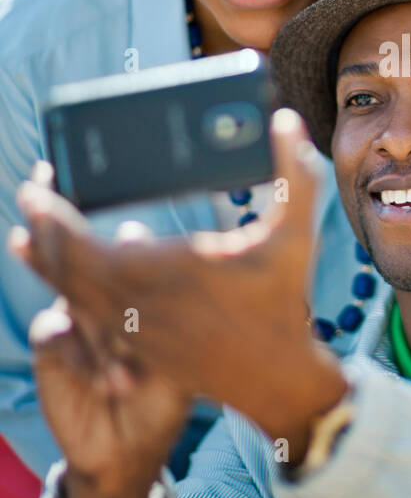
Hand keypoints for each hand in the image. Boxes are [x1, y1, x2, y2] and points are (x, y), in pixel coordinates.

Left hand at [11, 109, 347, 450]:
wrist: (275, 378)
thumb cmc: (281, 305)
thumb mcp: (296, 236)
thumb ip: (294, 176)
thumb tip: (285, 119)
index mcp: (167, 273)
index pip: (87, 246)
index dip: (55, 218)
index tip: (35, 189)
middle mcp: (141, 304)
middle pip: (67, 269)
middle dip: (42, 232)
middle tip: (29, 196)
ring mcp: (135, 330)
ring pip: (72, 296)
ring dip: (45, 264)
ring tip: (26, 236)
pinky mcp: (137, 346)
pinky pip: (87, 318)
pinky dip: (65, 292)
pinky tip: (57, 278)